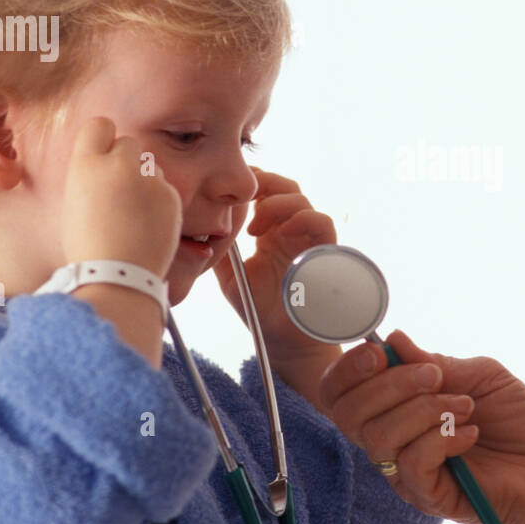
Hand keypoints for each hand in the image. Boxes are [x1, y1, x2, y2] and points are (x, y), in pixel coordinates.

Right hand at [60, 116, 181, 274]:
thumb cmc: (89, 247)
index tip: (103, 153)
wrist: (117, 275)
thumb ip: (92, 177)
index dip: (102, 139)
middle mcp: (119, 164)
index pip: (100, 125)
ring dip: (144, 180)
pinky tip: (147, 223)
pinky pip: (165, 187)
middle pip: (128, 143)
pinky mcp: (171, 195)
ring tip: (132, 214)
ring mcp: (149, 179)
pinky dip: (159, 201)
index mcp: (86, 164)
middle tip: (119, 190)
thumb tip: (104, 165)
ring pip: (150, 165)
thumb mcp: (74, 203)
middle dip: (125, 161)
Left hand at [212, 168, 341, 402]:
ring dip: (277, 204)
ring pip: (301, 200)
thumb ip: (219, 250)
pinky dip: (302, 218)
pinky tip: (280, 232)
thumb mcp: (229, 276)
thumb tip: (200, 223)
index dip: (253, 182)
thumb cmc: (259, 311)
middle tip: (244, 196)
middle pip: (285, 187)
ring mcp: (308, 240)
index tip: (230, 188)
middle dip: (265, 183)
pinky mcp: (324, 252)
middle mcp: (290, 232)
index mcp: (269, 233)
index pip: (266, 192)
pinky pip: (322, 222)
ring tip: (256, 227)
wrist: (283, 341)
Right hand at [318, 329, 524, 523]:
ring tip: (465, 406)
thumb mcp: (480, 375)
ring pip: (379, 437)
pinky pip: (413, 462)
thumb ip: (434, 362)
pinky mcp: (430, 496)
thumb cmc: (519, 421)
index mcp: (396, 409)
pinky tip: (471, 434)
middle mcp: (393, 441)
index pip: (341, 394)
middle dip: (390, 384)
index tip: (381, 352)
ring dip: (424, 410)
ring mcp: (407, 473)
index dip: (348, 369)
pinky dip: (442, 438)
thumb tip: (394, 340)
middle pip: (350, 414)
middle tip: (435, 377)